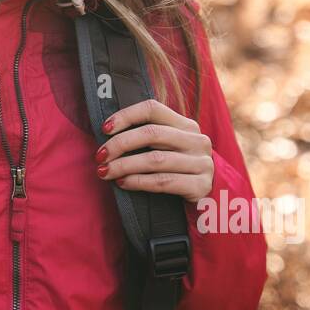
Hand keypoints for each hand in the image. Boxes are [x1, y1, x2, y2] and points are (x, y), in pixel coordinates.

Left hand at [93, 98, 213, 202]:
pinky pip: (163, 181)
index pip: (152, 109)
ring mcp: (202, 163)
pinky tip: (123, 183)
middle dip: (120, 144)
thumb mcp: (168, 148)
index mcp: (186, 125)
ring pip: (155, 159)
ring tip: (105, 172)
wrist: (209, 200)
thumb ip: (147, 137)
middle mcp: (197, 140)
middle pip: (152, 133)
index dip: (126, 116)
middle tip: (100, 156)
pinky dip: (138, 182)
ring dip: (124, 165)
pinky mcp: (201, 186)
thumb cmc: (177, 170)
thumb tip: (106, 132)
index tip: (104, 129)